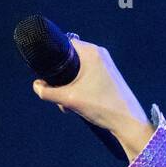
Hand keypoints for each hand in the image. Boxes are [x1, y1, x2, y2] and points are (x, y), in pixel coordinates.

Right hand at [31, 38, 154, 157]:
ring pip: (78, 71)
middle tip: (60, 95)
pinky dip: (80, 89)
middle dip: (61, 78)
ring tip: (70, 104)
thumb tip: (36, 87)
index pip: (64, 44)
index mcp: (92, 52)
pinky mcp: (109, 77)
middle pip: (70, 59)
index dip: (53, 58)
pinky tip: (79, 104)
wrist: (128, 122)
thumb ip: (48, 92)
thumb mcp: (70, 99)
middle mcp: (100, 55)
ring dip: (70, 87)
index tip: (48, 73)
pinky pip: (87, 77)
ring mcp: (106, 66)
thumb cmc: (103, 107)